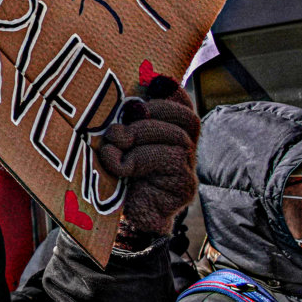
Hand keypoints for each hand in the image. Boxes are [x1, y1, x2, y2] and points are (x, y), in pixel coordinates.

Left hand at [97, 75, 200, 236]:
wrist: (121, 220)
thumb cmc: (113, 177)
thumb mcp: (114, 144)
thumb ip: (121, 122)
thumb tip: (123, 95)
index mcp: (170, 133)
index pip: (181, 105)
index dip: (172, 91)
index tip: (155, 81)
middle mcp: (185, 148)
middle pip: (185, 118)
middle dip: (154, 113)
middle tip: (125, 121)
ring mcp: (188, 168)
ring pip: (178, 138)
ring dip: (140, 136)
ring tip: (115, 144)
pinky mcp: (184, 186)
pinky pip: (170, 160)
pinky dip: (138, 159)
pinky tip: (119, 166)